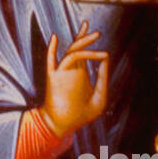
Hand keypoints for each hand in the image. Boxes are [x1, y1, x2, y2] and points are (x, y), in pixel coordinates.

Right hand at [42, 21, 109, 136]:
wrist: (64, 126)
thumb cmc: (82, 114)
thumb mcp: (100, 97)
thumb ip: (103, 78)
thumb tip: (105, 58)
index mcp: (81, 73)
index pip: (85, 54)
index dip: (92, 46)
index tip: (103, 47)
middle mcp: (71, 70)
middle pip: (77, 48)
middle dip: (86, 38)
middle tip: (98, 32)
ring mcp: (62, 73)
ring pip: (70, 53)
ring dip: (81, 44)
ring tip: (93, 36)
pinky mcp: (53, 78)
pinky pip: (51, 61)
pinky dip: (52, 49)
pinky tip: (55, 38)